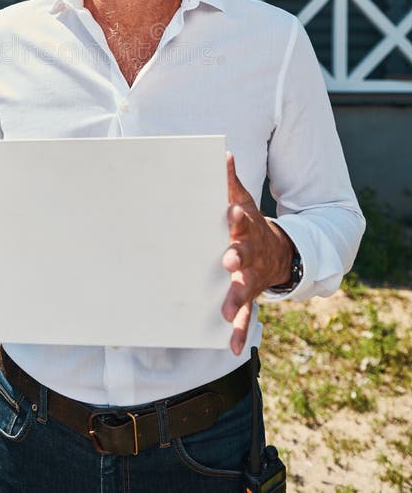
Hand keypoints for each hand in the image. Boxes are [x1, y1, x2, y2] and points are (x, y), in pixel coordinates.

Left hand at [221, 153, 293, 355]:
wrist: (279, 253)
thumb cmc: (250, 225)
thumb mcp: (245, 203)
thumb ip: (231, 183)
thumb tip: (223, 154)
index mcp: (246, 229)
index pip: (242, 220)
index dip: (238, 215)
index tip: (233, 211)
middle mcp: (250, 254)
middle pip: (243, 254)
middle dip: (236, 256)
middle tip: (228, 260)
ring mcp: (251, 276)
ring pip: (244, 288)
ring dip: (235, 297)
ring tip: (224, 308)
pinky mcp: (250, 297)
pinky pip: (244, 317)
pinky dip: (238, 332)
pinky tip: (231, 348)